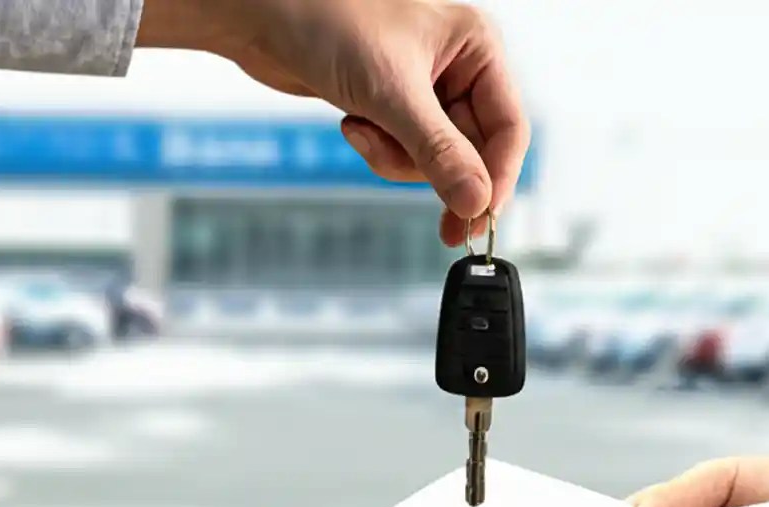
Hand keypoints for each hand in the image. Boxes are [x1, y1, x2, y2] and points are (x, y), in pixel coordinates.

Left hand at [138, 0, 528, 246]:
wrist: (259, 16)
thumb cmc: (326, 22)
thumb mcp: (391, 94)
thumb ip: (438, 152)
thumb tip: (477, 201)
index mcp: (476, 46)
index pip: (509, 128)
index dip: (497, 179)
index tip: (479, 219)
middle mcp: (457, 65)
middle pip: (473, 150)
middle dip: (434, 171)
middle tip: (441, 223)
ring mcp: (425, 88)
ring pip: (436, 158)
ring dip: (399, 160)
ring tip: (364, 134)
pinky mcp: (392, 105)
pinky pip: (404, 152)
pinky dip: (380, 151)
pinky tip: (353, 124)